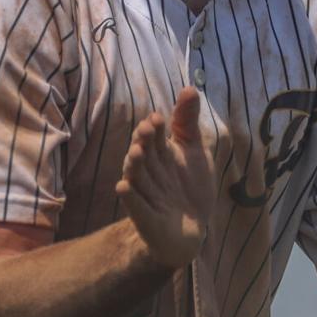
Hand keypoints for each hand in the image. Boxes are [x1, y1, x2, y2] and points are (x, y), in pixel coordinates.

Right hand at [115, 86, 214, 270]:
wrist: (192, 228)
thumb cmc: (190, 186)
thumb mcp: (193, 150)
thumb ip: (187, 122)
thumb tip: (189, 87)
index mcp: (159, 155)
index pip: (154, 139)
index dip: (155, 129)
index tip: (158, 117)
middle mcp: (149, 172)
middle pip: (143, 154)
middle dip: (144, 142)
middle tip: (148, 129)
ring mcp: (145, 195)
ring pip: (136, 177)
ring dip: (134, 165)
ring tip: (136, 152)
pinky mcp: (145, 218)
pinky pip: (135, 206)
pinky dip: (130, 198)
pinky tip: (123, 187)